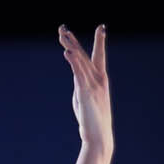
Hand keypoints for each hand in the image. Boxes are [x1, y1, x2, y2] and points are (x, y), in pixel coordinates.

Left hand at [59, 24, 111, 151]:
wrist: (99, 136)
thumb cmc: (91, 119)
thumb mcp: (84, 98)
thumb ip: (80, 84)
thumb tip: (76, 76)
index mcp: (101, 79)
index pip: (99, 56)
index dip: (100, 41)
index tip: (101, 27)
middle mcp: (98, 78)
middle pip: (84, 55)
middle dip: (73, 41)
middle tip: (62, 28)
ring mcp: (93, 85)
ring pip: (80, 62)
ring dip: (70, 47)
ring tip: (62, 35)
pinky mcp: (85, 93)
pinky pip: (78, 74)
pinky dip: (73, 63)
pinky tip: (67, 53)